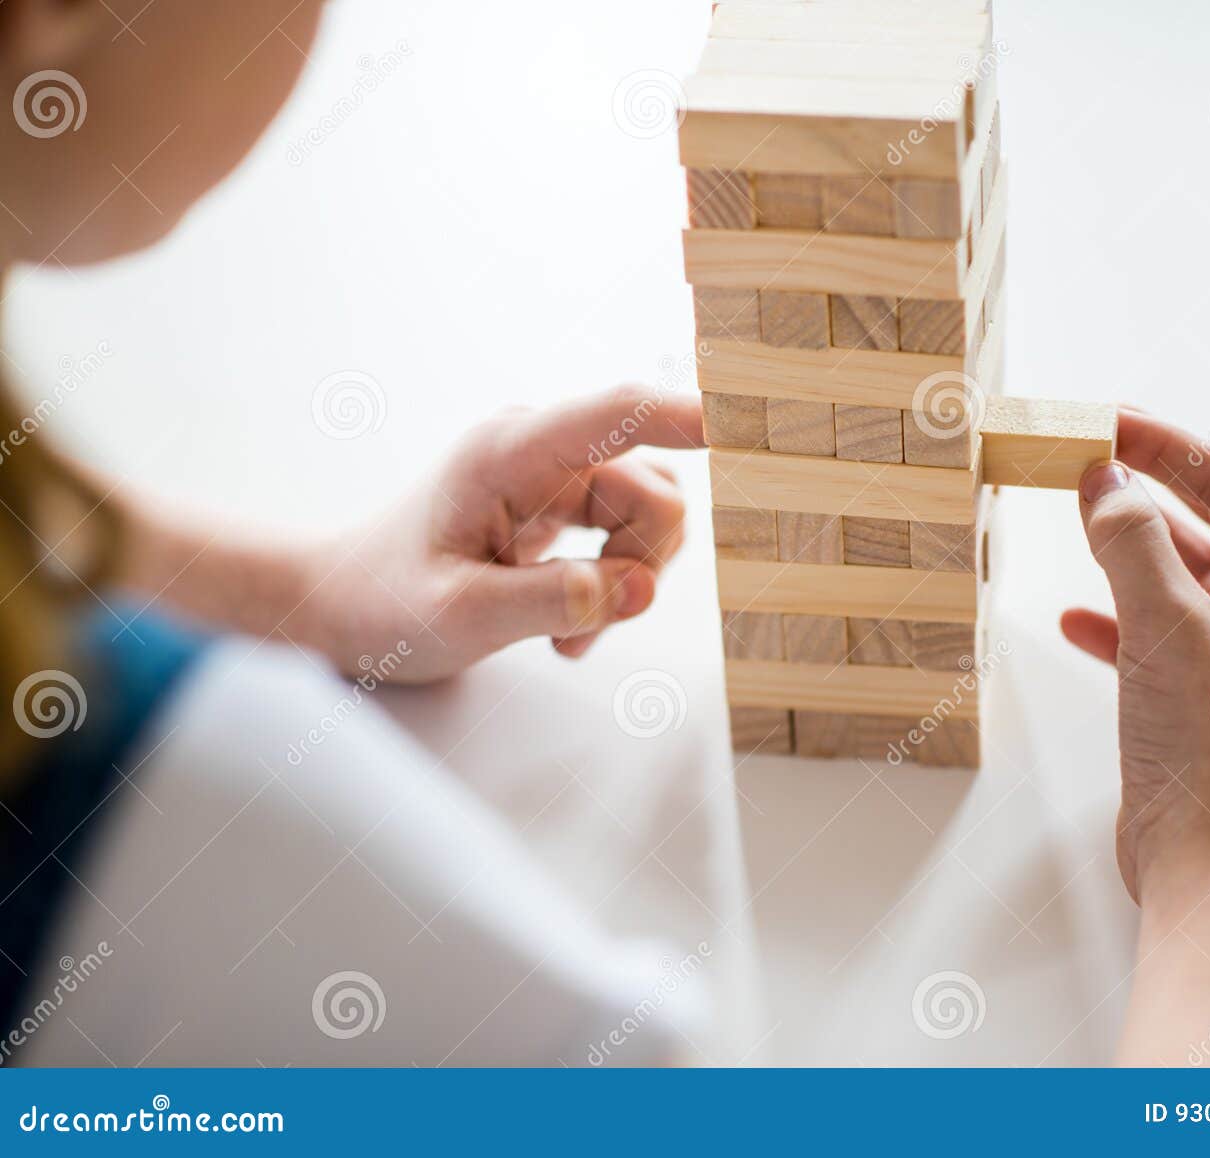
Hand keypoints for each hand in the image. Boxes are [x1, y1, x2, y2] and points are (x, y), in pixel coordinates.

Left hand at [300, 387, 705, 680]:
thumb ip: (548, 601)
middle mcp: (542, 449)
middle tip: (583, 626)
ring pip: (654, 513)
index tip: (736, 421)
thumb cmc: (382, 603)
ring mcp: (558, 474)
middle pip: (654, 487)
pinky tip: (569, 625)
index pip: (615, 414)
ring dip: (630, 579)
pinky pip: (632, 535)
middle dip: (642, 563)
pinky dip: (616, 585)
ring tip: (568, 632)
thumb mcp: (458, 615)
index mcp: (509, 451)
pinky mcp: (566, 501)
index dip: (680, 413)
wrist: (343, 605)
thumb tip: (640, 590)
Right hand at [1060, 409, 1209, 903]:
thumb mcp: (1165, 627)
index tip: (1109, 419)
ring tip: (1073, 516)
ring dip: (1126, 548)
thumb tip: (1102, 477)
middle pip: (1209, 523)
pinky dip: (1114, 618)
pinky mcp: (1199, 698)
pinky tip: (1073, 620)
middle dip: (1146, 488)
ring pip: (1178, 576)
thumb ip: (1131, 543)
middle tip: (1084, 454)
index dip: (1171, 445)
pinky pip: (1154, 633)